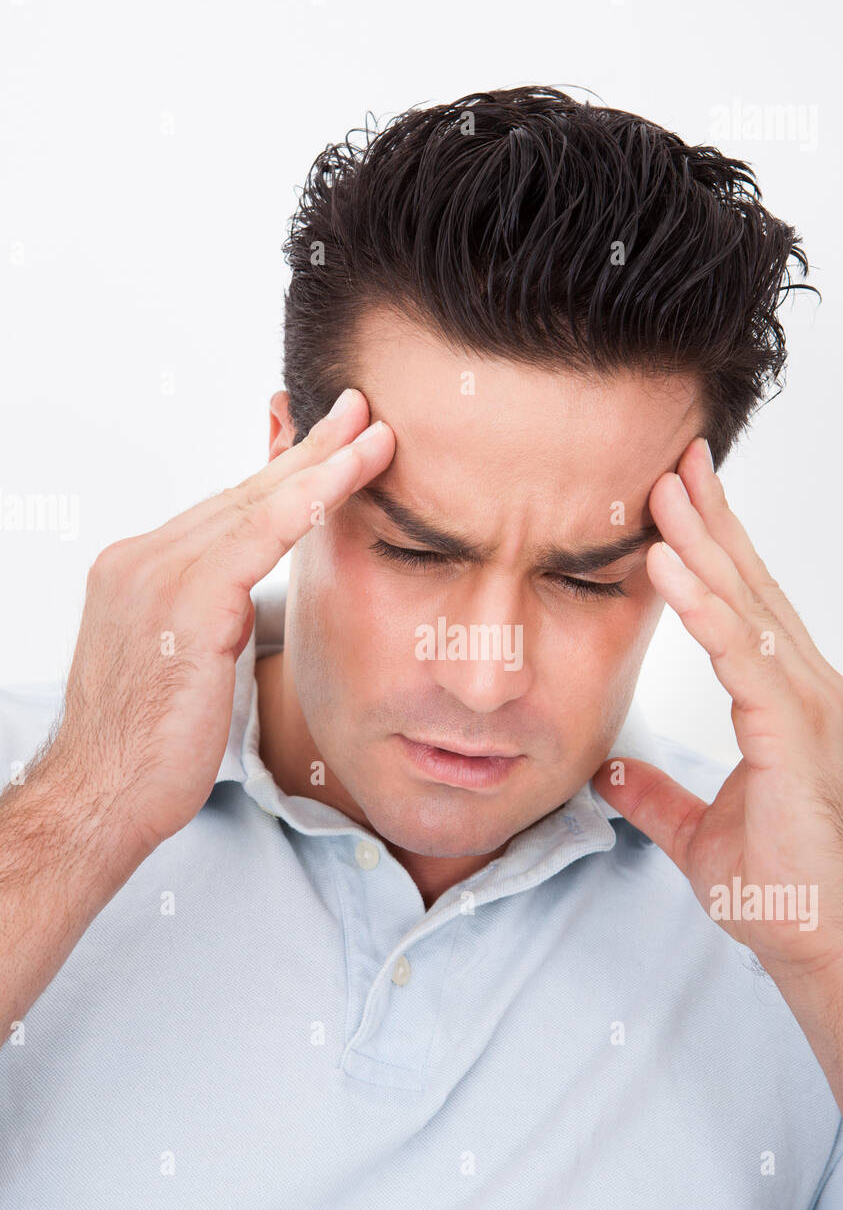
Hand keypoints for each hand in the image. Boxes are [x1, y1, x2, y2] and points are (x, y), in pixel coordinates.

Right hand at [51, 389, 393, 853]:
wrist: (101, 799)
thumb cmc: (150, 750)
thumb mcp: (186, 667)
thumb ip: (211, 620)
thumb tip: (245, 605)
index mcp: (140, 570)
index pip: (226, 511)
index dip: (283, 475)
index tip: (328, 444)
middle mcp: (141, 559)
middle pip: (242, 494)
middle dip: (308, 450)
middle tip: (362, 410)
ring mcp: (154, 575)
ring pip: (254, 504)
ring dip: (322, 465)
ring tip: (374, 433)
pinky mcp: (183, 604)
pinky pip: (256, 538)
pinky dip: (305, 502)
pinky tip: (346, 477)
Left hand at [592, 437, 842, 977]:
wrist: (816, 938)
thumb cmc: (776, 885)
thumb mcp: (695, 829)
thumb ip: (656, 793)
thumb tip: (612, 771)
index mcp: (786, 698)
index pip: (743, 606)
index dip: (709, 550)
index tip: (674, 501)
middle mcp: (805, 685)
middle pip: (749, 586)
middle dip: (708, 521)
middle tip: (672, 460)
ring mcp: (808, 701)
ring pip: (747, 605)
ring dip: (702, 544)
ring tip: (663, 490)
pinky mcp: (795, 728)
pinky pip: (742, 654)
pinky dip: (704, 607)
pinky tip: (668, 567)